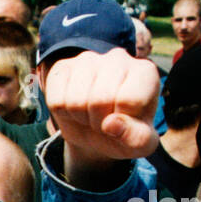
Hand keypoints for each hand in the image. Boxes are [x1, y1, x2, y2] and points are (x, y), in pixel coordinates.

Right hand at [46, 48, 159, 164]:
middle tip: (103, 121)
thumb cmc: (124, 133)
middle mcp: (119, 58)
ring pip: (75, 100)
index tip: (122, 122)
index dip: (121, 122)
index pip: (128, 99)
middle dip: (98, 121)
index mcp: (145, 72)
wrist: (98, 131)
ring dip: (80, 117)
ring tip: (89, 114)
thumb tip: (111, 124)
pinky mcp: (62, 68)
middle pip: (99, 99)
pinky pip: (56, 100)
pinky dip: (62, 113)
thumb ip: (136, 137)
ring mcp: (88, 59)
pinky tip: (73, 108)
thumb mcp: (140, 144)